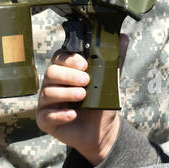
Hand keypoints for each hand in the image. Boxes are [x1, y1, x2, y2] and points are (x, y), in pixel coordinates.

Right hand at [36, 48, 122, 165]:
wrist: (101, 130)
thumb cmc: (100, 102)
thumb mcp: (110, 81)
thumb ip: (115, 59)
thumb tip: (123, 37)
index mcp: (65, 71)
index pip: (59, 57)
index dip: (70, 59)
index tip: (85, 64)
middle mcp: (52, 84)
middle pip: (51, 72)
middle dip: (68, 75)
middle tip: (86, 81)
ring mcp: (47, 102)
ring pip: (47, 92)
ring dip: (66, 93)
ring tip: (83, 95)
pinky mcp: (45, 120)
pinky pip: (46, 115)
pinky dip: (60, 114)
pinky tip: (73, 114)